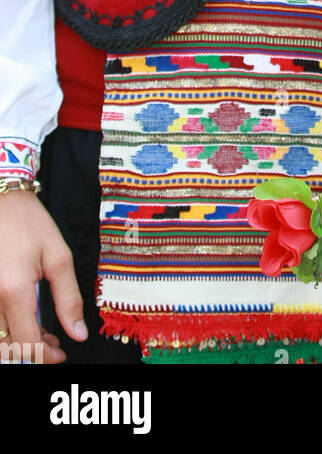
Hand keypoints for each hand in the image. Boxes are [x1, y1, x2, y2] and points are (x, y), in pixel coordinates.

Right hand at [0, 189, 85, 362]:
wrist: (2, 201)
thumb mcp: (59, 256)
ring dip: (19, 343)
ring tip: (43, 335)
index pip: (26, 343)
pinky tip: (26, 322)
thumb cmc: (29, 223)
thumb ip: (68, 298)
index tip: (61, 353)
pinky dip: (7, 330)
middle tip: (55, 346)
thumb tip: (79, 332)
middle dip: (33, 353)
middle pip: (7, 347)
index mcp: (14, 291)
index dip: (45, 356)